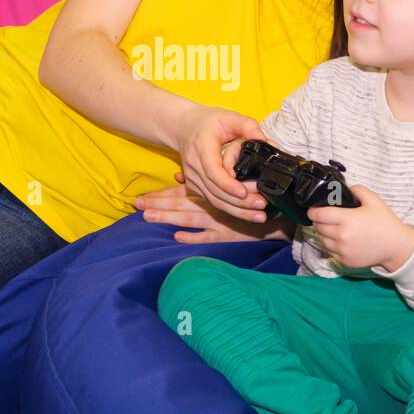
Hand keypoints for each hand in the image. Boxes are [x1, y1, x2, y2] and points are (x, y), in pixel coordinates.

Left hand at [135, 172, 293, 243]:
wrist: (278, 217)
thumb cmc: (253, 198)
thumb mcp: (231, 184)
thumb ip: (202, 181)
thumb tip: (176, 176)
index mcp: (211, 193)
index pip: (181, 192)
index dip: (161, 194)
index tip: (141, 198)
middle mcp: (212, 206)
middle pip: (180, 204)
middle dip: (157, 204)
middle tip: (136, 205)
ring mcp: (219, 221)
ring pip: (189, 218)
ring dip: (168, 216)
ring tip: (148, 216)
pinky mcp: (229, 235)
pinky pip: (209, 236)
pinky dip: (194, 236)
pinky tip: (177, 237)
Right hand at [171, 106, 272, 222]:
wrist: (183, 127)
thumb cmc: (208, 122)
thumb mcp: (230, 117)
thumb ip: (249, 127)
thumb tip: (268, 142)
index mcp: (202, 147)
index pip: (212, 170)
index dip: (227, 184)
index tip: (243, 192)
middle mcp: (194, 165)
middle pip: (215, 190)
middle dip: (239, 202)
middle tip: (261, 205)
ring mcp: (192, 178)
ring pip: (213, 200)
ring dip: (237, 210)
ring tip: (259, 215)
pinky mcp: (195, 186)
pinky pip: (212, 201)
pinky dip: (230, 209)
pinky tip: (247, 213)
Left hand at [306, 184, 413, 270]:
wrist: (396, 247)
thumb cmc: (385, 224)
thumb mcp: (374, 200)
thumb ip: (357, 190)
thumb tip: (344, 189)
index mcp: (347, 219)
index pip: (318, 215)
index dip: (313, 211)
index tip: (313, 209)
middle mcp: (341, 236)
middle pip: (318, 227)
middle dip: (319, 221)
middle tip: (326, 217)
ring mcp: (342, 250)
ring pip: (321, 240)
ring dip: (324, 233)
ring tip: (333, 228)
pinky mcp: (344, 261)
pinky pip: (329, 251)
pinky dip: (331, 245)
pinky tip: (340, 240)